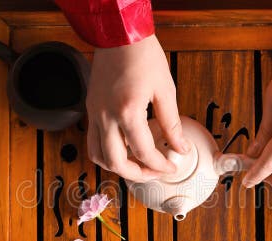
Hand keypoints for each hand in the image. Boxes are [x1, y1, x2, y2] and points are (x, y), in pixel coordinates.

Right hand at [86, 34, 189, 181]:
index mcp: (127, 111)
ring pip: (98, 155)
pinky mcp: (91, 109)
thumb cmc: (142, 55)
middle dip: (137, 174)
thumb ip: (172, 123)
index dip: (160, 165)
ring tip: (138, 166)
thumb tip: (180, 146)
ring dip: (117, 167)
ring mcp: (95, 113)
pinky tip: (125, 148)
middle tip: (154, 172)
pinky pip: (93, 140)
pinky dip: (107, 151)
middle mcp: (106, 116)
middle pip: (115, 162)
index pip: (143, 152)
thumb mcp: (165, 90)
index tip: (171, 166)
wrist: (120, 35)